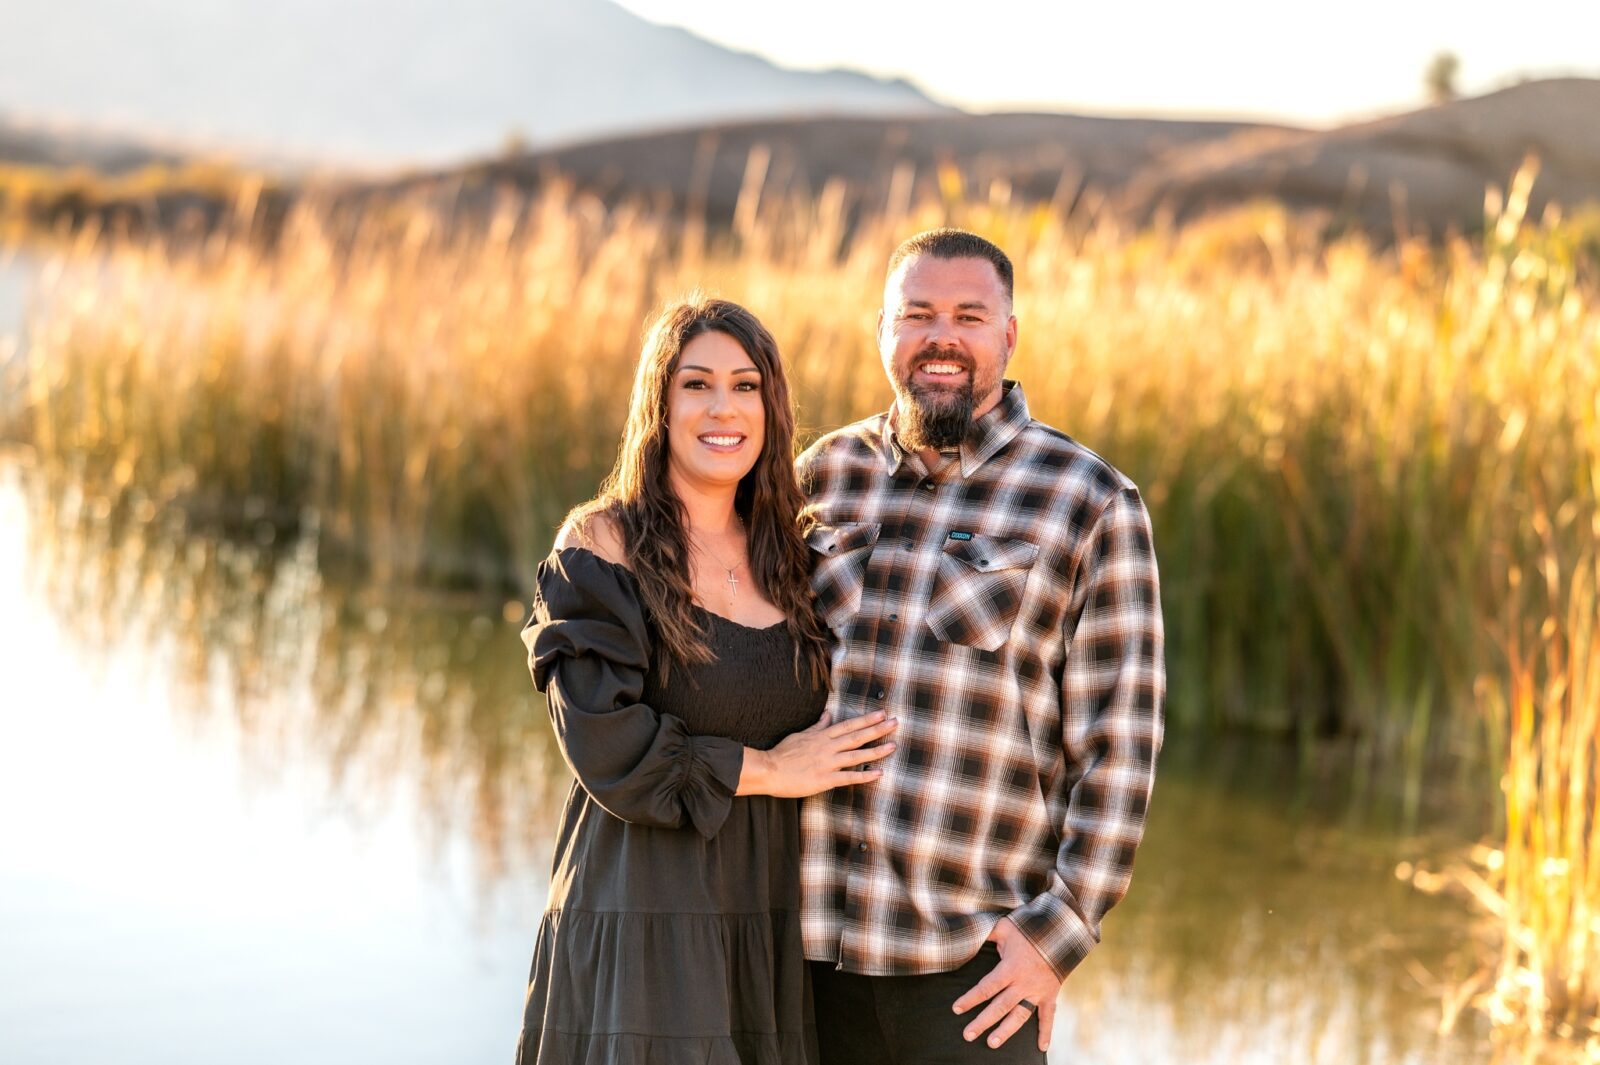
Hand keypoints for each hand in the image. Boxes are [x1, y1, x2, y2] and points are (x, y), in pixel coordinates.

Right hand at [738, 710, 896, 797]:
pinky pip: (848, 777)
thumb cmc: (782, 753)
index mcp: (822, 736)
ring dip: (876, 750)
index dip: (866, 719)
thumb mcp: (800, 735)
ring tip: (893, 745)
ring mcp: (827, 763)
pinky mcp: (824, 779)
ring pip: (856, 755)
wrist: (769, 770)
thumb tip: (827, 715)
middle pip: (857, 736)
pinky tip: (878, 774)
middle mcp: (828, 747)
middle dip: (877, 729)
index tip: (882, 713)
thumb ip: (817, 727)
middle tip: (895, 723)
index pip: (848, 725)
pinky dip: (864, 776)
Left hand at [951, 917, 1061, 1051]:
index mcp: (1010, 968)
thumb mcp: (1005, 927)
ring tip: (992, 1043)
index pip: (987, 987)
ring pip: (1020, 1016)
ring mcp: (1037, 991)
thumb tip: (968, 933)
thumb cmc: (1029, 928)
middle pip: (1000, 1006)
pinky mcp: (1050, 995)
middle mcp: (1023, 983)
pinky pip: (1048, 1016)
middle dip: (983, 1022)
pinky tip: (1041, 1048)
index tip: (956, 1009)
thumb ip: (987, 933)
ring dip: (1006, 1031)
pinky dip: (1046, 1032)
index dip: (970, 999)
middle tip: (968, 1035)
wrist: (1061, 932)